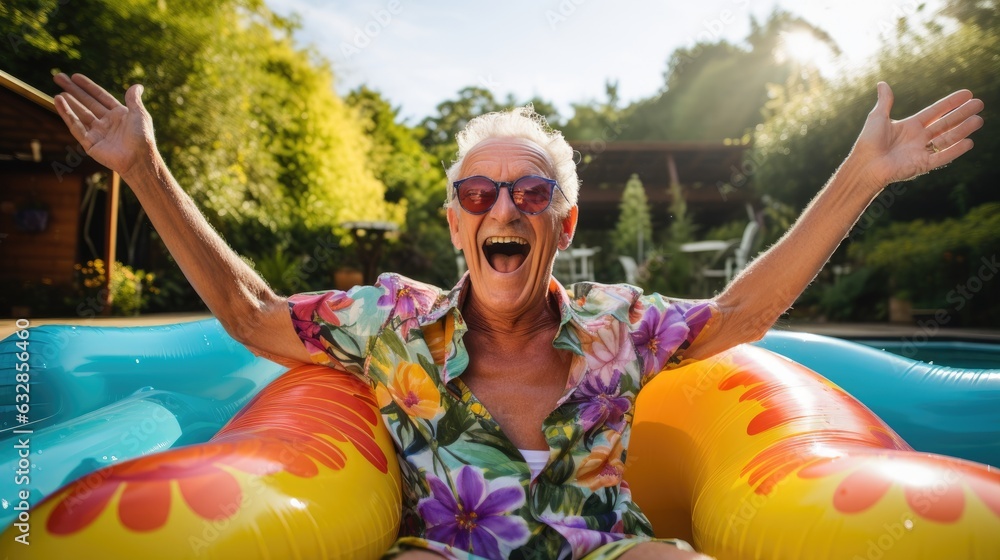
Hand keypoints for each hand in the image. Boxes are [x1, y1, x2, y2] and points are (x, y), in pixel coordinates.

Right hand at [53, 73, 156, 179]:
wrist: (139, 159)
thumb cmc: (143, 137)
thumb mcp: (140, 114)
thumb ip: (133, 100)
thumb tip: (137, 86)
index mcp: (119, 115)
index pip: (100, 97)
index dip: (88, 87)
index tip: (75, 76)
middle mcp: (107, 123)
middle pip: (86, 103)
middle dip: (73, 90)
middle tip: (58, 77)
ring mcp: (98, 133)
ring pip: (80, 114)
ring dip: (69, 103)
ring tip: (58, 92)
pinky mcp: (90, 144)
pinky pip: (76, 127)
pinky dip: (67, 115)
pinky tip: (59, 102)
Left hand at [852, 82, 983, 187]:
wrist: (863, 165)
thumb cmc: (868, 142)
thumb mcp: (877, 117)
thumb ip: (885, 101)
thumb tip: (882, 83)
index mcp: (910, 126)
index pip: (935, 112)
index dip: (951, 103)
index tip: (967, 94)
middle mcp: (918, 138)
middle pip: (945, 124)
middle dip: (962, 114)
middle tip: (980, 104)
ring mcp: (921, 152)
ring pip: (947, 139)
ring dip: (963, 130)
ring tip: (979, 120)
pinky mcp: (921, 166)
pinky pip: (942, 157)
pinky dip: (955, 151)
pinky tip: (969, 142)